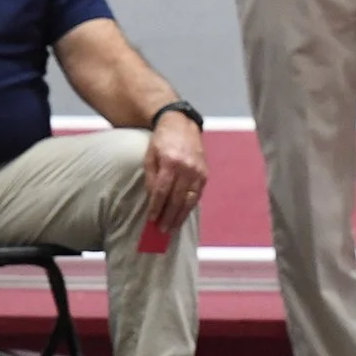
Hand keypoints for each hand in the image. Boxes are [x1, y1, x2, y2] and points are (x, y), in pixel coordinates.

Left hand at [144, 112, 207, 235]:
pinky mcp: (205, 173)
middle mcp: (187, 168)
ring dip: (180, 216)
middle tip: (161, 231)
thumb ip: (151, 178)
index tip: (150, 220)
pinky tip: (182, 215)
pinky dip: (189, 207)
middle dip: (168, 216)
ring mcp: (198, 171)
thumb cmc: (161, 141)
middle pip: (177, 199)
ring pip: (190, 200)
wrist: (181, 124)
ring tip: (172, 228)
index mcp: (171, 162)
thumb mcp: (150, 156)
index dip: (156, 207)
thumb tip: (153, 200)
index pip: (162, 191)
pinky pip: (197, 195)